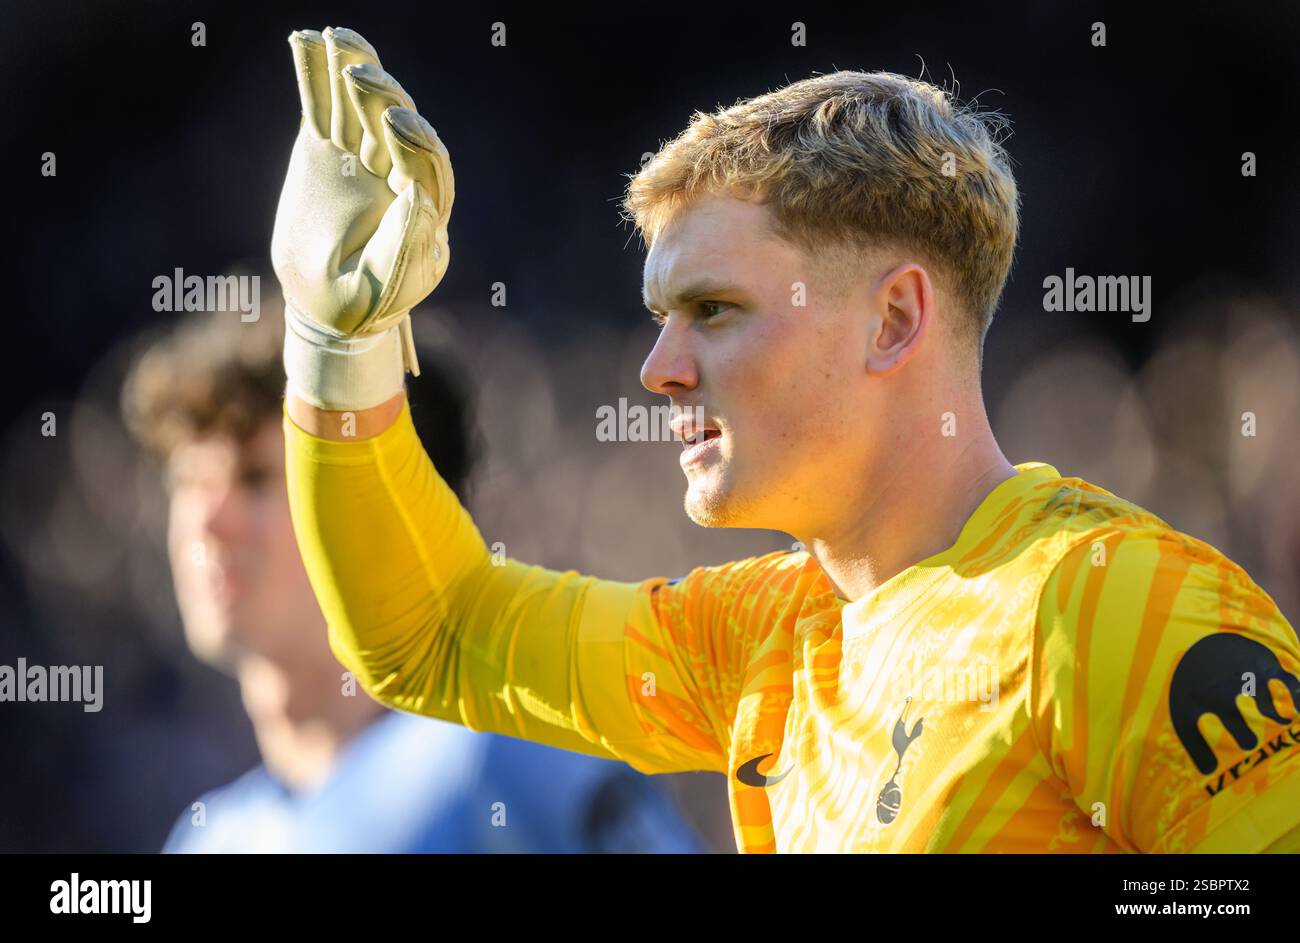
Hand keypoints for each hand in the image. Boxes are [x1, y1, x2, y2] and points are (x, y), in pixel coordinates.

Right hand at [271, 26, 453, 391]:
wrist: (328, 304)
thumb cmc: (365, 303)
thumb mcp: (387, 287)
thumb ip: (406, 247)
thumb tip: (420, 200)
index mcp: (423, 207)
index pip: (428, 164)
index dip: (416, 142)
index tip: (398, 126)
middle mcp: (397, 173)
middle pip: (398, 126)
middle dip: (384, 99)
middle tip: (364, 77)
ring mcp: (361, 156)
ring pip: (359, 107)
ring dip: (351, 70)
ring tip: (337, 37)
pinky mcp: (325, 149)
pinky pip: (321, 105)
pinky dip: (314, 74)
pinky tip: (305, 40)